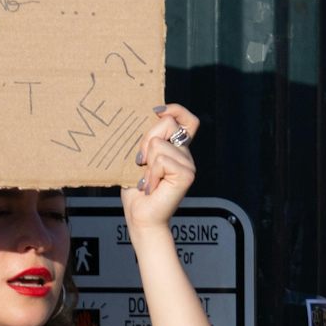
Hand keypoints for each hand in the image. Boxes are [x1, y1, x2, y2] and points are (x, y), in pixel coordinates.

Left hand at [122, 104, 200, 228]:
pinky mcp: (187, 174)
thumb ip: (147, 139)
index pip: (187, 120)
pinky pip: (162, 160)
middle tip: (141, 163)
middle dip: (146, 140)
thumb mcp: (139, 157)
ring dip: (147, 163)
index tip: (156, 111)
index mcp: (175, 148)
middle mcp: (185, 154)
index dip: (176, 110)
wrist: (141, 216)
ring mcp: (188, 164)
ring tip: (148, 179)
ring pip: (159, 143)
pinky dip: (151, 173)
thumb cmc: (136, 189)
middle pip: (168, 123)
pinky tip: (153, 186)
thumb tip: (150, 119)